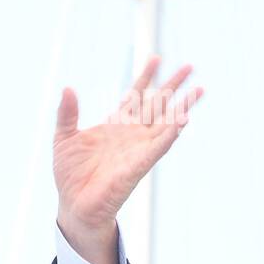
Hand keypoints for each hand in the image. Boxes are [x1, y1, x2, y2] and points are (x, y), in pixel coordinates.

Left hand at [54, 55, 203, 233]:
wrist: (73, 205)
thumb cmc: (70, 175)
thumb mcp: (64, 138)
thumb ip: (67, 114)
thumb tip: (67, 89)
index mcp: (116, 126)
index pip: (134, 96)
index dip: (145, 77)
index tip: (156, 58)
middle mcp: (131, 135)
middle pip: (157, 105)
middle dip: (173, 86)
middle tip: (190, 66)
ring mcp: (137, 150)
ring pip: (165, 125)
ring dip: (182, 108)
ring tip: (199, 90)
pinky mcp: (138, 167)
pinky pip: (158, 148)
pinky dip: (170, 134)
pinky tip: (183, 120)